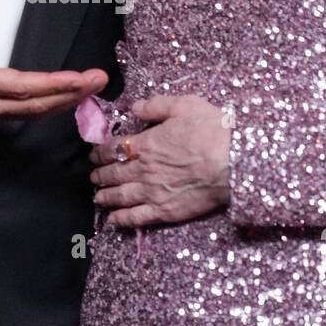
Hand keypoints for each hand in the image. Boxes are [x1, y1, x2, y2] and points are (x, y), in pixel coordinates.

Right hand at [0, 0, 107, 125]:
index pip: (18, 86)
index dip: (51, 84)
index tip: (77, 77)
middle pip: (34, 103)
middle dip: (70, 93)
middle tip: (99, 79)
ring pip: (32, 113)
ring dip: (65, 101)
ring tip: (92, 87)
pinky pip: (25, 114)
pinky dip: (51, 106)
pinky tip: (68, 98)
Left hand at [89, 94, 230, 227]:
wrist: (232, 160)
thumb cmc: (212, 130)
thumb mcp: (184, 105)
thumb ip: (156, 106)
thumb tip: (134, 108)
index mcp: (146, 144)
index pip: (114, 148)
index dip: (100, 152)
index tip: (94, 155)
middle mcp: (143, 169)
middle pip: (114, 173)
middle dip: (100, 175)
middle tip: (93, 177)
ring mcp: (152, 192)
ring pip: (120, 196)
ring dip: (105, 196)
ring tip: (98, 197)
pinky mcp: (165, 211)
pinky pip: (136, 218)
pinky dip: (121, 219)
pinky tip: (113, 220)